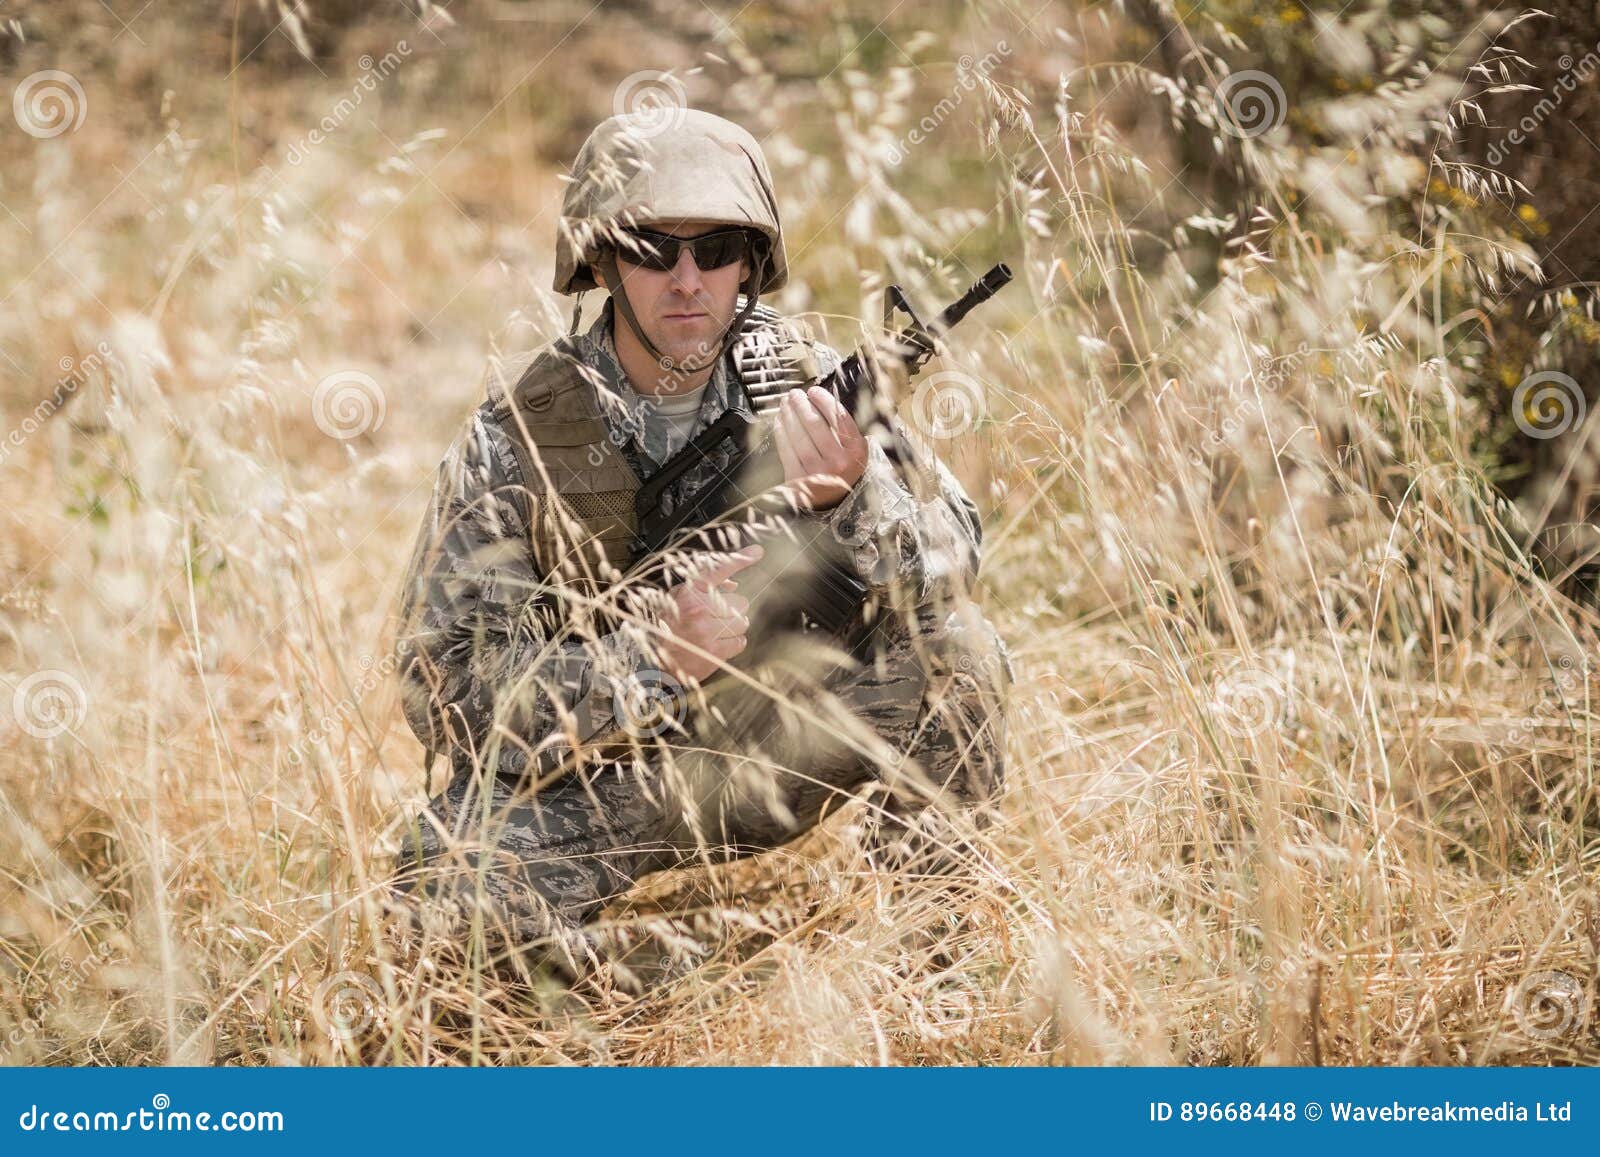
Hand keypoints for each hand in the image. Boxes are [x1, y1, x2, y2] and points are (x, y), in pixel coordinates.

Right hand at [656, 546, 762, 683]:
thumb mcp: (676, 599)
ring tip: (716, 632)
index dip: (739, 559)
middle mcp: (699, 609)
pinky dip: (733, 643)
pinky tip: (717, 644)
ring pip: (743, 622)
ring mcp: (707, 631)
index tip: (757, 552)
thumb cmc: (668, 627)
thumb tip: (733, 585)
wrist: (657, 660)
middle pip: (741, 602)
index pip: (718, 570)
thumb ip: (702, 587)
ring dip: (734, 628)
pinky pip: (741, 642)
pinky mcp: (714, 652)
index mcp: (689, 593)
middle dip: (733, 610)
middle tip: (717, 618)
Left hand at [775, 385, 868, 510]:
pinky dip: (781, 431)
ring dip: (789, 414)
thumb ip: (844, 429)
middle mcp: (838, 462)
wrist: (835, 503)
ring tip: (785, 404)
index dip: (823, 399)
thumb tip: (820, 401)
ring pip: (798, 435)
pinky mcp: (799, 479)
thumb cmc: (843, 471)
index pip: (838, 417)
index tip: (814, 391)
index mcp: (855, 451)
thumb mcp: (855, 451)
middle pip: (815, 423)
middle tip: (794, 394)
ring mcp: (817, 472)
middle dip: (801, 404)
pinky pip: (786, 449)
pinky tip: (780, 421)